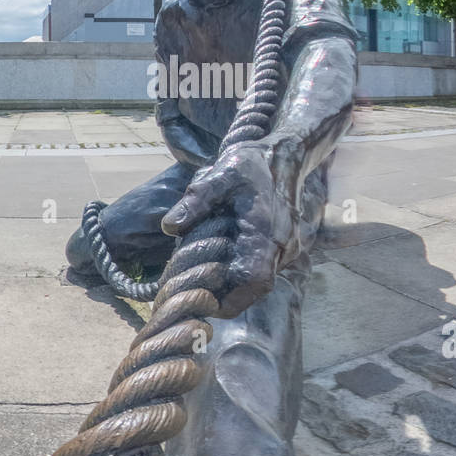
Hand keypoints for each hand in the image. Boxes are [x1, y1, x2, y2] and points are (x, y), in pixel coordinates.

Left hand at [161, 137, 302, 314]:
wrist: (287, 153)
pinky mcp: (285, 244)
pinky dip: (243, 268)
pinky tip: (223, 255)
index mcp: (265, 232)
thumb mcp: (220, 175)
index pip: (254, 282)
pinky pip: (265, 266)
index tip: (205, 303)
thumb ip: (196, 201)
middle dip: (228, 295)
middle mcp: (281, 246)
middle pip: (256, 287)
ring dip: (235, 282)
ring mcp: (287, 247)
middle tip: (198, 290)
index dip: (231, 300)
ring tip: (206, 272)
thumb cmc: (253, 163)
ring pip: (261, 279)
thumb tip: (169, 227)